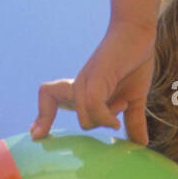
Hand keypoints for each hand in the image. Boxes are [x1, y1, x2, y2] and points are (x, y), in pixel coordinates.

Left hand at [31, 20, 156, 143]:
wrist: (140, 35)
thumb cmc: (135, 63)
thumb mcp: (133, 100)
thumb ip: (133, 122)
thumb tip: (141, 143)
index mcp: (83, 91)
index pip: (50, 99)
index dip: (42, 117)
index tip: (36, 135)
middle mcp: (78, 86)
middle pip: (54, 107)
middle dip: (94, 124)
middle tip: (116, 122)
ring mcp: (85, 82)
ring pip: (84, 119)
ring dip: (106, 120)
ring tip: (123, 104)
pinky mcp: (95, 78)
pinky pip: (93, 106)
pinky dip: (106, 117)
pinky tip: (117, 120)